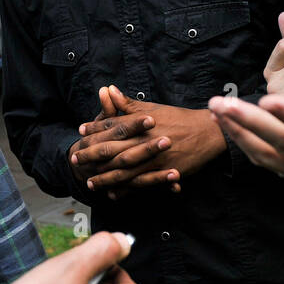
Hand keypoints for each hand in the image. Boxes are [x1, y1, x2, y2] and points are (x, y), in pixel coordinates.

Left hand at [79, 85, 225, 196]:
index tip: (80, 132)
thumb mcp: (153, 108)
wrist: (207, 132)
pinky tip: (114, 194)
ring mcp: (154, 158)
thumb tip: (108, 89)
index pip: (112, 126)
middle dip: (93, 155)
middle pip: (113, 149)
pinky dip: (126, 189)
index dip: (95, 130)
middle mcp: (145, 140)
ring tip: (90, 182)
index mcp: (141, 124)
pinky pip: (140, 183)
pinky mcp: (164, 172)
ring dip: (105, 177)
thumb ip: (128, 104)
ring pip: (124, 170)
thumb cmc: (179, 118)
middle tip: (75, 159)